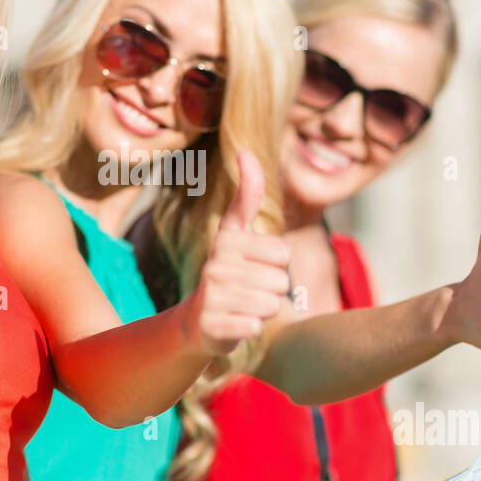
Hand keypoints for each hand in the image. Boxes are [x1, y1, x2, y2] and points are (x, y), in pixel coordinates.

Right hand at [187, 151, 291, 356]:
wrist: (198, 321)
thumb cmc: (228, 270)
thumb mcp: (235, 232)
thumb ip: (247, 194)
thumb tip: (245, 152)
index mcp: (226, 241)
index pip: (282, 252)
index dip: (276, 263)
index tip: (255, 264)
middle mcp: (215, 266)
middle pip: (280, 281)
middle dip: (271, 289)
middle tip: (249, 290)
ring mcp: (211, 297)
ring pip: (271, 305)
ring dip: (263, 310)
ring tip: (244, 306)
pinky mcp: (212, 327)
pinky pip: (256, 327)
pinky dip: (252, 328)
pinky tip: (236, 324)